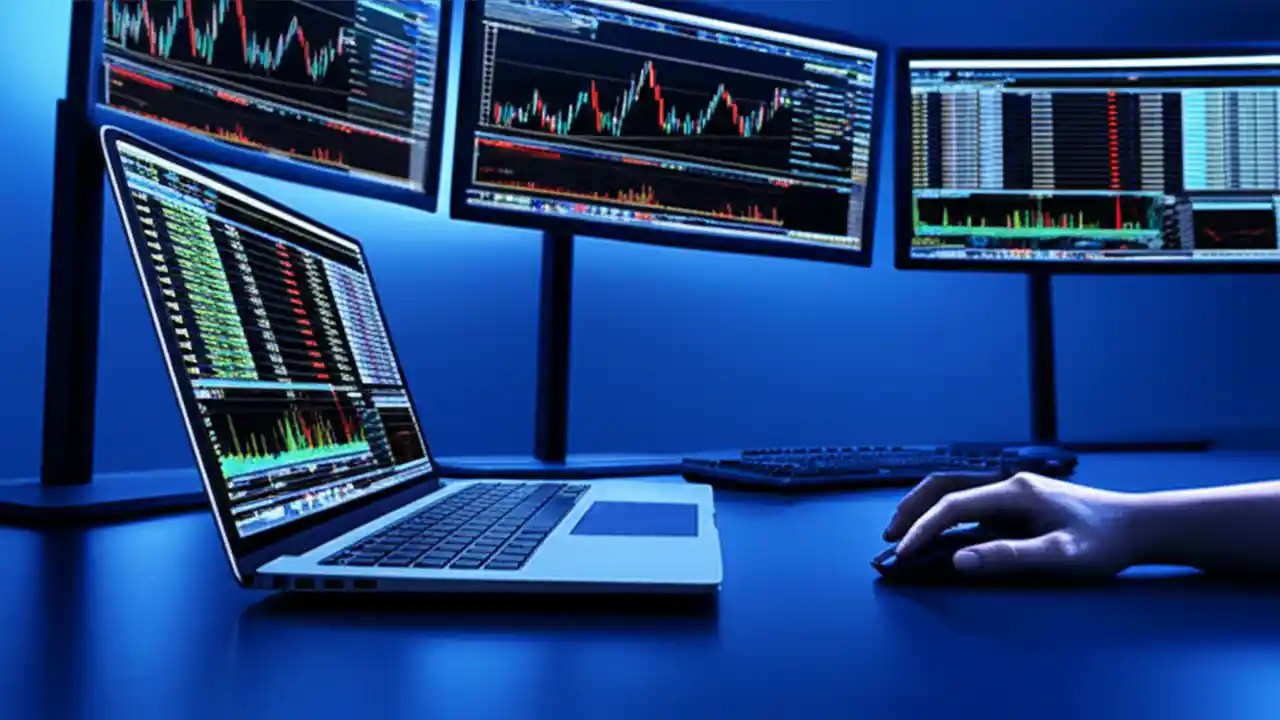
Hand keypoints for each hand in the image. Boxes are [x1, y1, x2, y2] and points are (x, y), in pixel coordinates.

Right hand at [882, 471, 1137, 577]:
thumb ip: (1009, 557)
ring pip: (954, 487)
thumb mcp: (1061, 556)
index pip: (953, 505)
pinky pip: (970, 498)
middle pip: (944, 486)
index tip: (903, 553)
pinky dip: (944, 510)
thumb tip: (960, 559)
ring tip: (905, 531)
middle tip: (891, 538)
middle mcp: (1009, 482)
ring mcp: (1013, 488)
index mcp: (1015, 491)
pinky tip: (941, 529)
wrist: (1139, 525)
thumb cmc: (1106, 542)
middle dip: (911, 510)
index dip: (923, 529)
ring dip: (925, 507)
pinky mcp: (1019, 499)